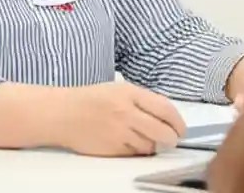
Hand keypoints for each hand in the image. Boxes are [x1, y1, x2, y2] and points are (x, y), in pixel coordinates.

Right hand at [54, 81, 185, 156]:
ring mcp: (119, 132)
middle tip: (171, 139)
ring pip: (150, 146)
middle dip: (172, 138)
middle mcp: (126, 112)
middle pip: (163, 132)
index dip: (178, 121)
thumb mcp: (118, 90)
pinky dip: (136, 151)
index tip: (181, 128)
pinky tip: (127, 142)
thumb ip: (143, 101)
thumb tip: (168, 117)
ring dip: (152, 145)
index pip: (165, 108)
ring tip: (142, 137)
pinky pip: (134, 154)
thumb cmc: (90, 100)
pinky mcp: (112, 149)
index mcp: (130, 93)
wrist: (62, 114)